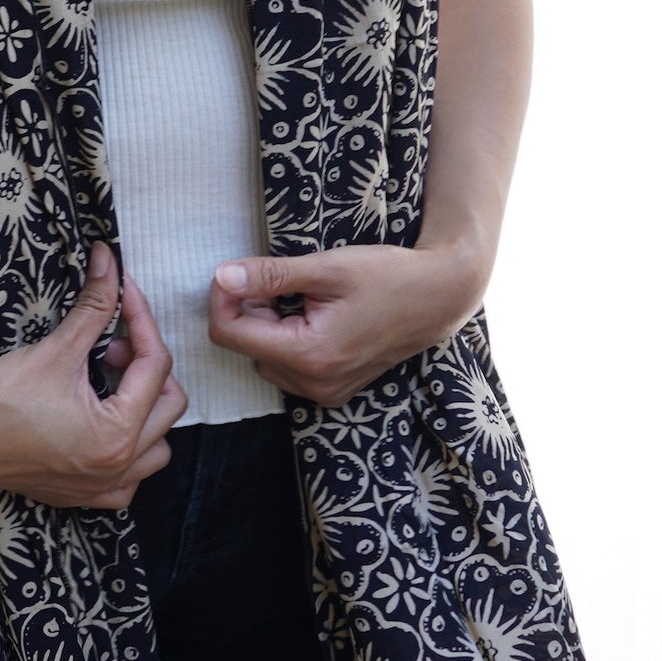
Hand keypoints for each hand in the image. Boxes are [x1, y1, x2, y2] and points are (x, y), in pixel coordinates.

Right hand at [0, 245, 186, 507]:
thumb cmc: (0, 398)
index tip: (123, 290)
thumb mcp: (57, 348)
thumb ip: (95, 305)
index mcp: (117, 434)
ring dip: (145, 409)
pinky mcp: (81, 496)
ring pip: (156, 446)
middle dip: (147, 364)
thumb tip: (111, 261)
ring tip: (109, 382)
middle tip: (112, 342)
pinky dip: (127, 449)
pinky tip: (100, 423)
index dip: (142, 318)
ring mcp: (100, 488)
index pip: (155, 365)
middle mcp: (118, 468)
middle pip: (168, 405)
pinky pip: (129, 478)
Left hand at [207, 239, 483, 406]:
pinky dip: (289, 338)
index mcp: (309, 355)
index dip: (222, 298)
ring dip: (269, 324)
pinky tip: (313, 313)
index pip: (230, 334)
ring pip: (266, 357)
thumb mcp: (327, 268)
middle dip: (249, 310)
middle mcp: (314, 384)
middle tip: (280, 278)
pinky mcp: (334, 389)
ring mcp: (325, 392)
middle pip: (246, 346)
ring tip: (302, 295)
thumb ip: (271, 275)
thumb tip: (222, 277)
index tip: (234, 269)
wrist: (439, 297)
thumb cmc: (388, 276)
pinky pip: (289, 366)